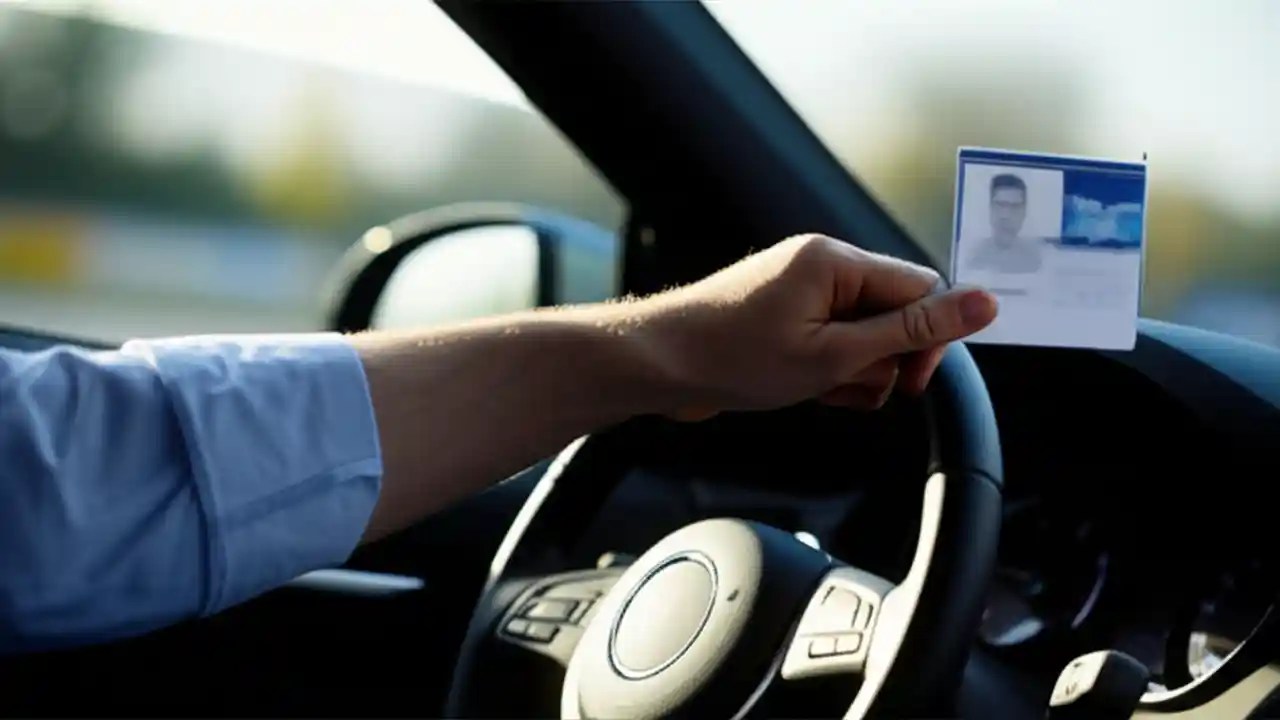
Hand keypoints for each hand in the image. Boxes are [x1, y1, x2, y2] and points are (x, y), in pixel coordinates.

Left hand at [641, 234, 997, 417]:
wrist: (657, 366)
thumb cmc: (732, 357)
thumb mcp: (834, 355)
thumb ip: (912, 331)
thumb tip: (984, 303)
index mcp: (835, 260)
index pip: (922, 288)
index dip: (926, 341)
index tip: (905, 382)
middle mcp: (821, 265)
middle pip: (895, 315)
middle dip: (880, 361)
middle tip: (841, 384)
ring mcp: (801, 291)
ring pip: (864, 337)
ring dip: (851, 373)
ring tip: (807, 385)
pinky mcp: (786, 316)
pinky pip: (832, 344)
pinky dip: (827, 372)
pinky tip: (797, 387)